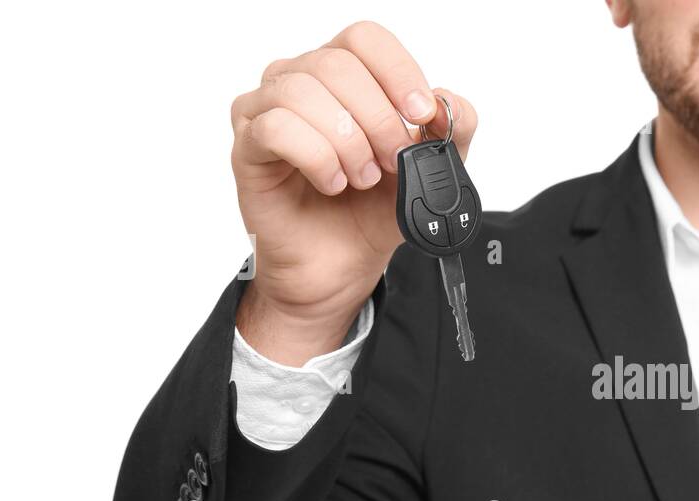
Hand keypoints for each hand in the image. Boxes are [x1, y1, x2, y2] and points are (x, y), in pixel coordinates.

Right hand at [230, 20, 477, 363]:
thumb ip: (450, 132)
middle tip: (393, 161)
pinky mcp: (248, 147)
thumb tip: (448, 103)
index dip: (398, 72)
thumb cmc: (372, 210)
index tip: (421, 114)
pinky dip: (316, 157)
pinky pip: (275, 127)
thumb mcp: (429, 170)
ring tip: (362, 178)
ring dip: (347, 141)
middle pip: (337, 64)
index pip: (365, 39)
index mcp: (345, 75)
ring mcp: (266, 110)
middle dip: (378, 118)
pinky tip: (332, 183)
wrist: (342, 263)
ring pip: (302, 91)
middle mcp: (300, 81)